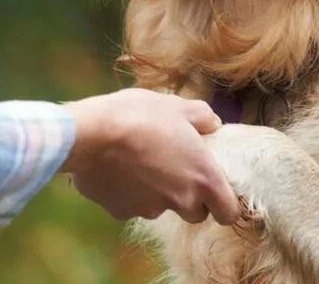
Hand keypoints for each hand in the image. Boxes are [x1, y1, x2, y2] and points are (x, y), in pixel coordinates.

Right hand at [62, 88, 242, 224]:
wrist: (90, 134)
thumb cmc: (139, 116)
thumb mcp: (176, 105)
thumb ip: (203, 117)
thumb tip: (212, 124)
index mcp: (203, 178)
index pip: (228, 212)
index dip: (224, 203)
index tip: (213, 190)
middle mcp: (180, 201)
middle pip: (195, 213)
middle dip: (188, 197)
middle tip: (173, 169)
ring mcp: (149, 210)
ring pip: (159, 207)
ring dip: (154, 192)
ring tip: (136, 162)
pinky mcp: (120, 211)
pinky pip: (128, 205)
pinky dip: (125, 192)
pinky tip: (114, 169)